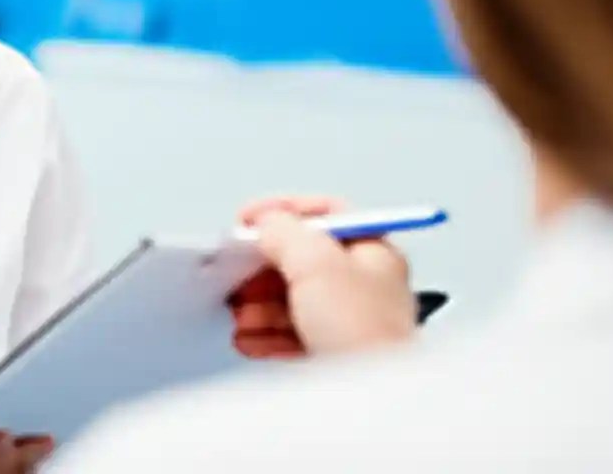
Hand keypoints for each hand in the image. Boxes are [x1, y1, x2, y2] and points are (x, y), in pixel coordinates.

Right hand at [227, 196, 416, 357]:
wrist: (371, 399)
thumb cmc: (365, 333)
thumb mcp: (316, 262)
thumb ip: (285, 232)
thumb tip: (266, 223)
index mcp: (373, 252)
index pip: (325, 216)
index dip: (284, 212)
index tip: (251, 220)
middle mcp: (364, 285)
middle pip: (301, 260)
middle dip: (261, 266)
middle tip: (238, 269)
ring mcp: (348, 322)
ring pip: (291, 299)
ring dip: (257, 303)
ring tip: (239, 309)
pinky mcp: (332, 354)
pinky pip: (290, 334)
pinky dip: (264, 332)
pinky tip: (249, 337)